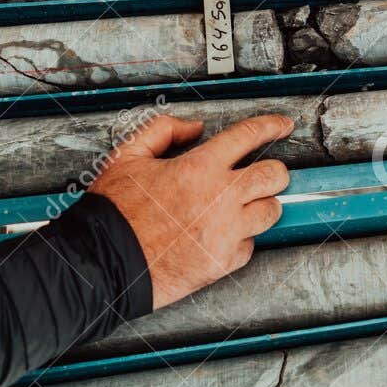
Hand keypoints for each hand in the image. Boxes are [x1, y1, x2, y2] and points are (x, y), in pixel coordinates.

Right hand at [89, 113, 292, 308]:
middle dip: (275, 171)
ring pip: (271, 212)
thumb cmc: (114, 213)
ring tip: (246, 206)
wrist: (104, 261)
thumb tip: (192, 127)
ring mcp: (226, 231)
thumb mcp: (128, 156)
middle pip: (274, 176)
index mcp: (199, 168)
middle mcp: (220, 198)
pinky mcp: (223, 261)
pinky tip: (224, 234)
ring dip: (263, 205)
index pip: (249, 136)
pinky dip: (242, 239)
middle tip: (267, 173)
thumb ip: (163, 131)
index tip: (282, 126)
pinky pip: (250, 245)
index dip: (271, 125)